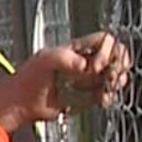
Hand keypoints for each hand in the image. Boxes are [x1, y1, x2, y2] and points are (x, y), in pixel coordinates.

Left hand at [15, 32, 132, 124]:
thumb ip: (67, 58)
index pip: (106, 40)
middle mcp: (87, 61)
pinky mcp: (89, 96)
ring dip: (117, 81)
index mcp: (79, 48)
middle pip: (117, 55)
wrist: (24, 102)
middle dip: (118, 65)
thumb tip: (87, 66)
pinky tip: (102, 100)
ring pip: (116, 74)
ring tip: (108, 88)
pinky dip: (110, 97)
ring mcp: (89, 79)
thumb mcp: (47, 60)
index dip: (107, 51)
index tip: (95, 67)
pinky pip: (108, 94)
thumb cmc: (31, 76)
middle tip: (109, 77)